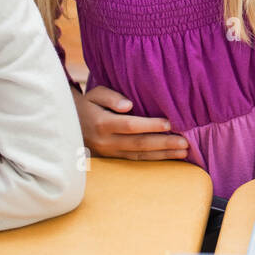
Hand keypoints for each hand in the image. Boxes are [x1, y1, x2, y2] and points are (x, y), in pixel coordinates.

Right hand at [74, 85, 188, 160]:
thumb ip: (111, 97)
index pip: (130, 126)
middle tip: (185, 143)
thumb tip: (128, 105)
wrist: (69, 124)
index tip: (170, 123)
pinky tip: (169, 157)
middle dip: (164, 144)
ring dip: (163, 155)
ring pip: (139, 155)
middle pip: (139, 144)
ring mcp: (109, 153)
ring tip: (183, 152)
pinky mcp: (113, 158)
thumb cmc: (88, 104)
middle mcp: (106, 141)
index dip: (151, 125)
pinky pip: (135, 160)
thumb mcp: (95, 94)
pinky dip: (153, 159)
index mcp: (102, 123)